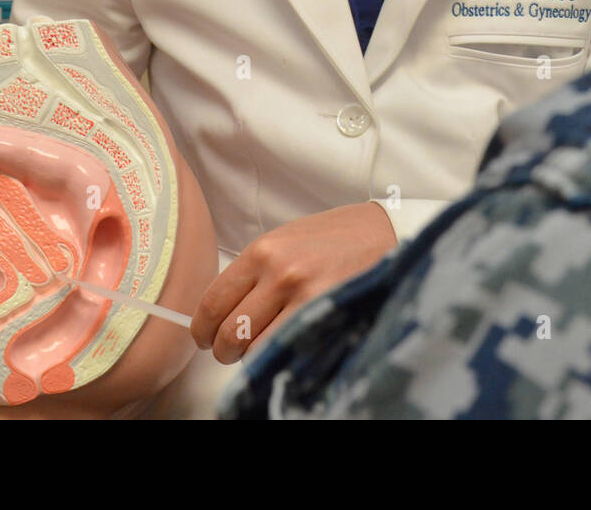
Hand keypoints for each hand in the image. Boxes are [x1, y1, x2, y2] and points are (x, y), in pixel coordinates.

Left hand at [191, 202, 396, 363]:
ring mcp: (305, 297)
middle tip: (232, 351)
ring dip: (254, 356)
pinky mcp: (328, 315)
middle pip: (231, 332)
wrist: (387, 233)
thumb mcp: (287, 241)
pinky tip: (288, 349)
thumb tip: (223, 311)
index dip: (203, 329)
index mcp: (263, 251)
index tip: (206, 337)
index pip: (213, 302)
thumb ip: (255, 273)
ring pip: (257, 349)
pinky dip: (281, 358)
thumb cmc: (337, 238)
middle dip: (225, 350)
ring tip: (265, 348)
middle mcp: (279, 273)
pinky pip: (289, 352)